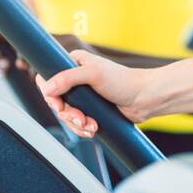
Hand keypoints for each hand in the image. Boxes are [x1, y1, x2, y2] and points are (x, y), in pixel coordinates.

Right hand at [37, 51, 152, 138]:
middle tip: (80, 118)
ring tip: (91, 125)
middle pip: (55, 101)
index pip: (47, 79)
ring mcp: (82, 96)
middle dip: (67, 114)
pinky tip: (94, 128)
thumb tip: (47, 89)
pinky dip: (83, 129)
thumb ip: (68, 78)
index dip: (50, 95)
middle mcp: (76, 79)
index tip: (60, 105)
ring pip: (65, 115)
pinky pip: (76, 123)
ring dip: (76, 124)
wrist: (145, 98)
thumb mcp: (94, 74)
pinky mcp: (90, 110)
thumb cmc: (125, 81)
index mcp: (73, 63)